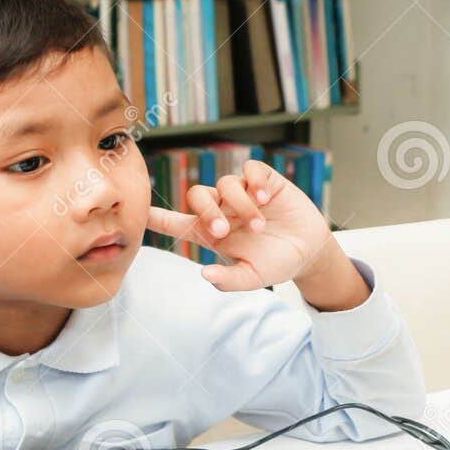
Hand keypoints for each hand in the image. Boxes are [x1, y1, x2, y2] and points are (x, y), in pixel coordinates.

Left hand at [145, 158, 343, 293]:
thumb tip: (205, 275)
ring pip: (226, 184)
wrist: (309, 251)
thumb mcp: (253, 278)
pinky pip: (250, 169)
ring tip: (258, 226)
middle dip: (207, 211)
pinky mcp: (265, 181)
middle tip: (224, 231)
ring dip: (239, 205)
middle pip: (198, 195)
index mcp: (212, 233)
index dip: (159, 218)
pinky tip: (264, 199)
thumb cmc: (276, 263)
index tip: (140, 214)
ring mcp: (243, 194)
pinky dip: (254, 182)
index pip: (178, 222)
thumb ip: (230, 280)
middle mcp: (223, 209)